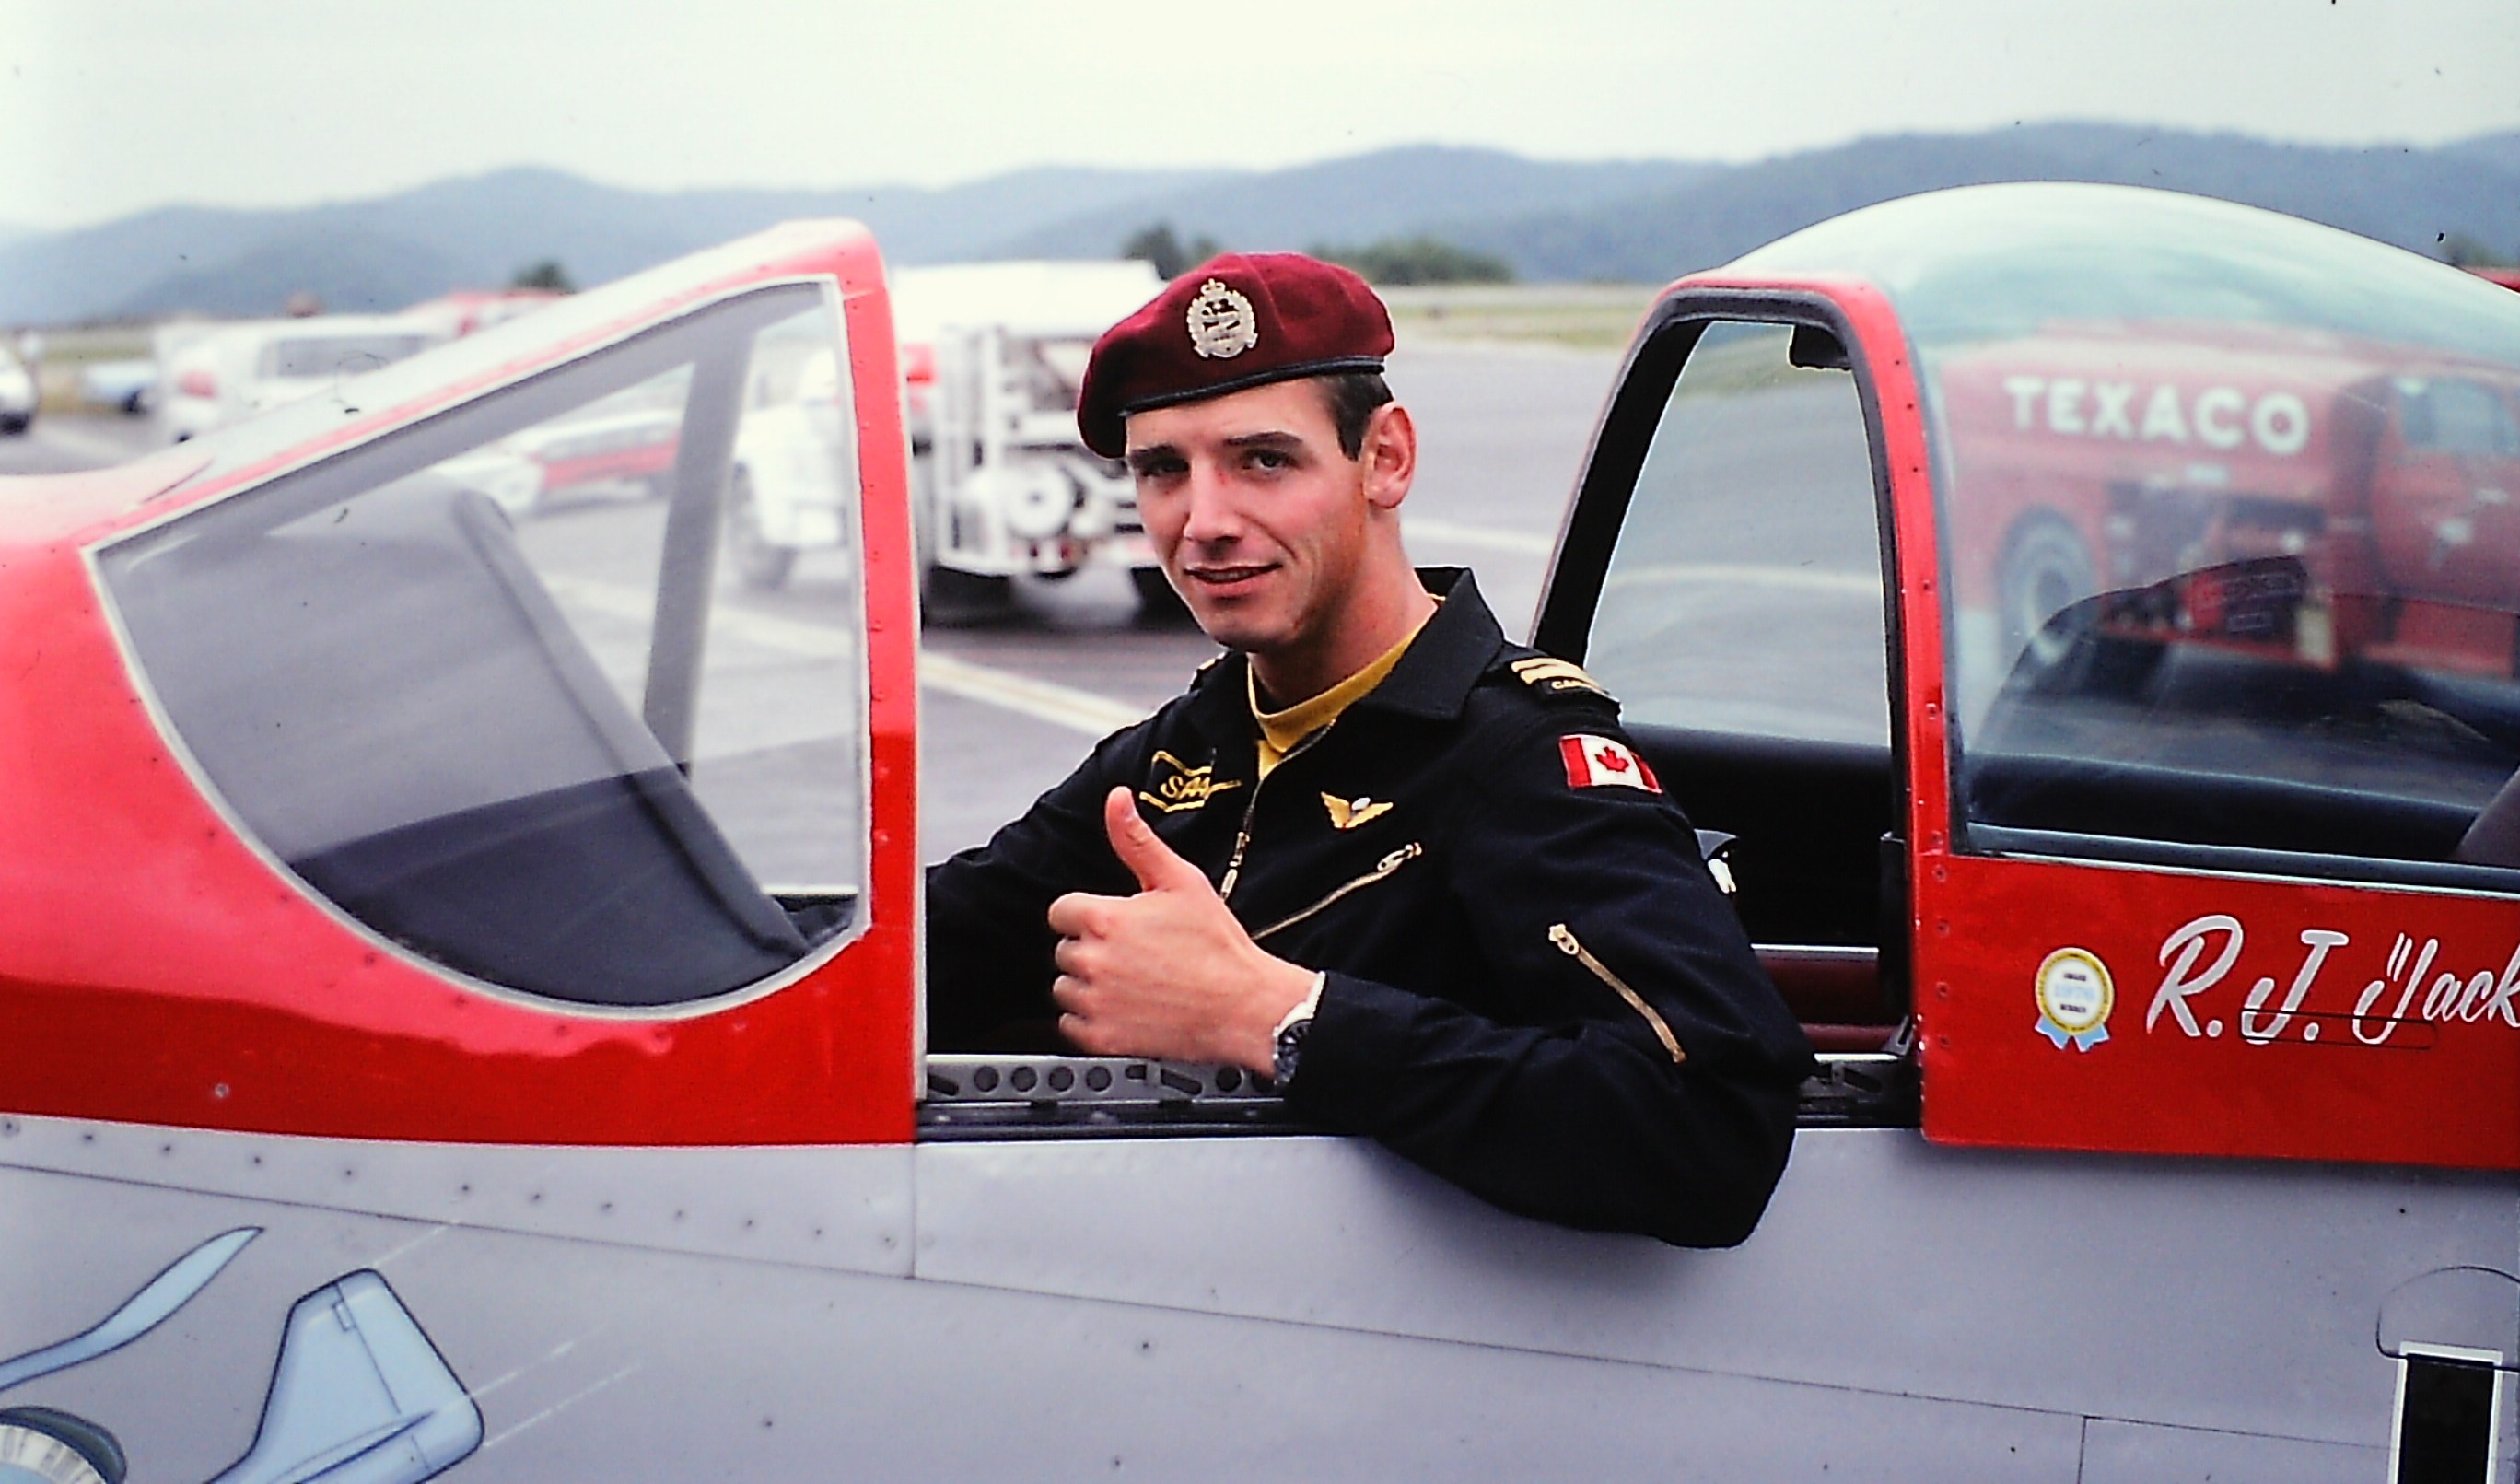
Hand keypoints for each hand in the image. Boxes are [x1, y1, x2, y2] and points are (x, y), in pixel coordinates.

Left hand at [1046, 787, 1317, 1073]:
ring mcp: (1095, 1001)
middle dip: (1091, 949)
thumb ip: (1138, 841)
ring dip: (1087, 985)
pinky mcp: (1101, 1037)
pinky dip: (1090, 1020)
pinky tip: (1123, 1009)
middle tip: (1132, 955)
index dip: (1087, 915)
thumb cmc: (1218, 947)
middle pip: (1064, 949)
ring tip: (1130, 982)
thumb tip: (1117, 801)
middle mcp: (1093, 960)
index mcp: (1105, 919)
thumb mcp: (1181, 881)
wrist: (1244, 1006)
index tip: (1112, 925)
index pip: (1062, 911)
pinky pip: (1070, 1025)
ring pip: (1065, 987)